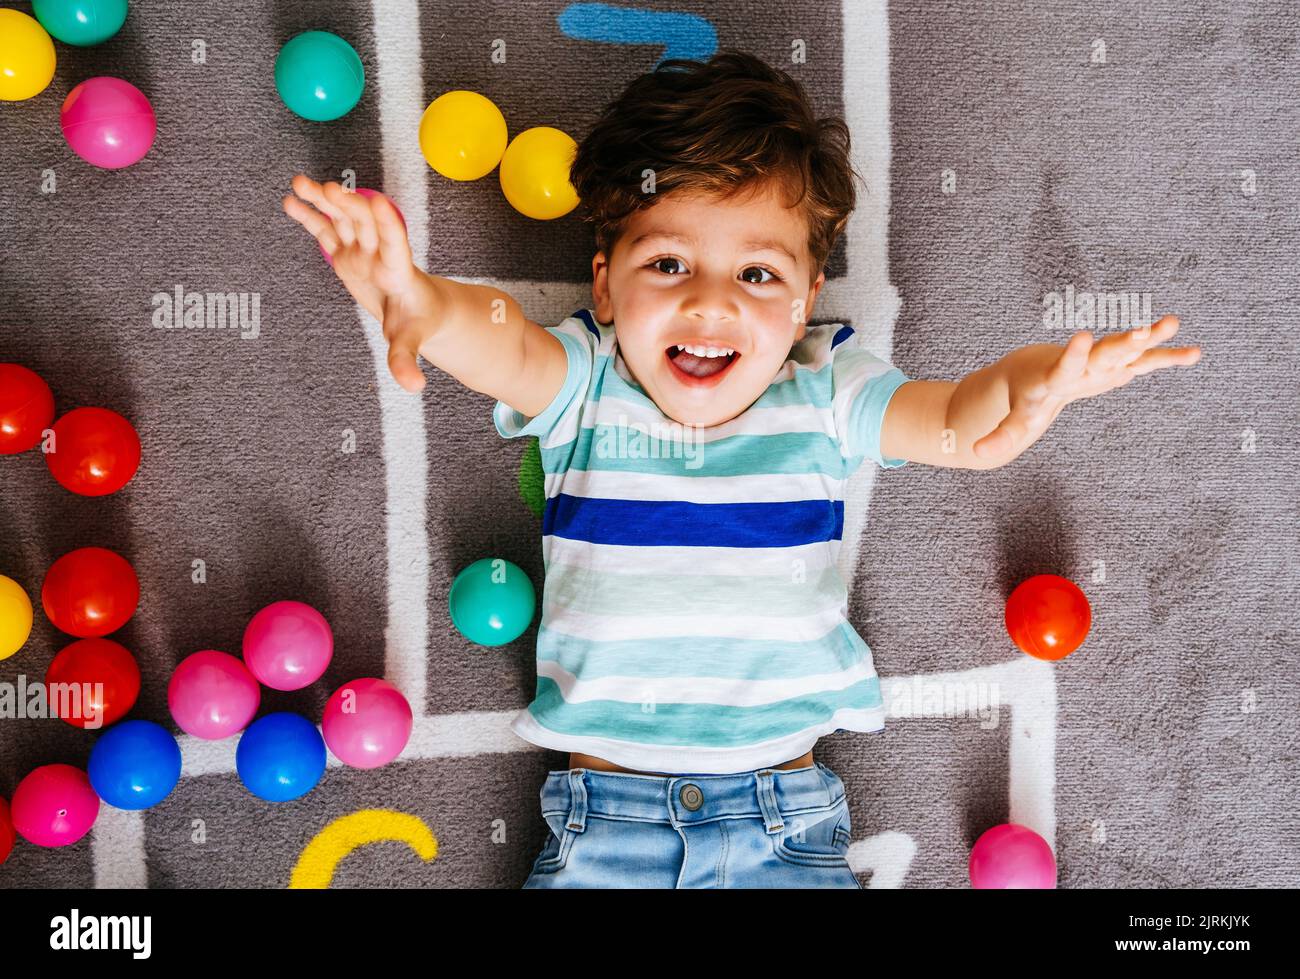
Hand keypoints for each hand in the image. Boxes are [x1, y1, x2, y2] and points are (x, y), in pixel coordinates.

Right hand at [281, 175, 441, 391]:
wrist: (420, 307)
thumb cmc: (418, 322)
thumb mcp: (410, 342)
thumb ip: (406, 361)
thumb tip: (413, 387)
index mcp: (399, 271)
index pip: (396, 245)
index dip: (388, 225)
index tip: (379, 202)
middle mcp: (379, 255)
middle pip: (365, 226)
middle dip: (348, 207)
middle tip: (330, 190)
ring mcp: (361, 250)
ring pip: (343, 220)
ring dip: (324, 201)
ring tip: (300, 183)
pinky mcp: (346, 253)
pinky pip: (327, 232)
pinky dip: (311, 217)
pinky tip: (292, 201)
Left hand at [973, 315, 1202, 458]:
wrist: (1033, 371)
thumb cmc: (1024, 399)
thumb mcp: (1015, 420)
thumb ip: (1001, 436)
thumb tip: (976, 452)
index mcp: (1055, 376)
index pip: (1063, 365)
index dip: (1072, 354)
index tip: (1081, 336)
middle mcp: (1080, 363)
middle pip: (1102, 353)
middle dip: (1121, 344)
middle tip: (1141, 329)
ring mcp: (1100, 361)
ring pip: (1126, 349)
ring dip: (1149, 339)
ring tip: (1172, 322)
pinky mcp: (1115, 365)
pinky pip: (1143, 361)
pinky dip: (1165, 358)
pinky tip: (1194, 353)